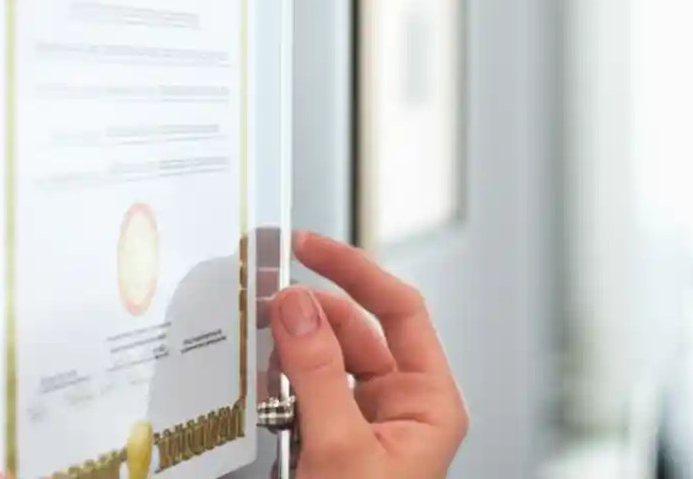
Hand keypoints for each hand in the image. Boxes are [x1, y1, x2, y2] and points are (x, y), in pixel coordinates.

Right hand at [271, 232, 467, 478]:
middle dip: (311, 314)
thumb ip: (317, 374)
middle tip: (269, 302)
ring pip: (324, 362)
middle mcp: (402, 408)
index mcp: (430, 402)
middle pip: (354, 331)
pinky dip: (280, 386)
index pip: (400, 309)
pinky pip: (304, 395)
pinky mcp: (330, 443)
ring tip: (263, 351)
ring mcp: (365, 425)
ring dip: (291, 354)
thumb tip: (297, 307)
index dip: (356, 270)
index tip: (311, 247)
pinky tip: (263, 388)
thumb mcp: (341, 446)